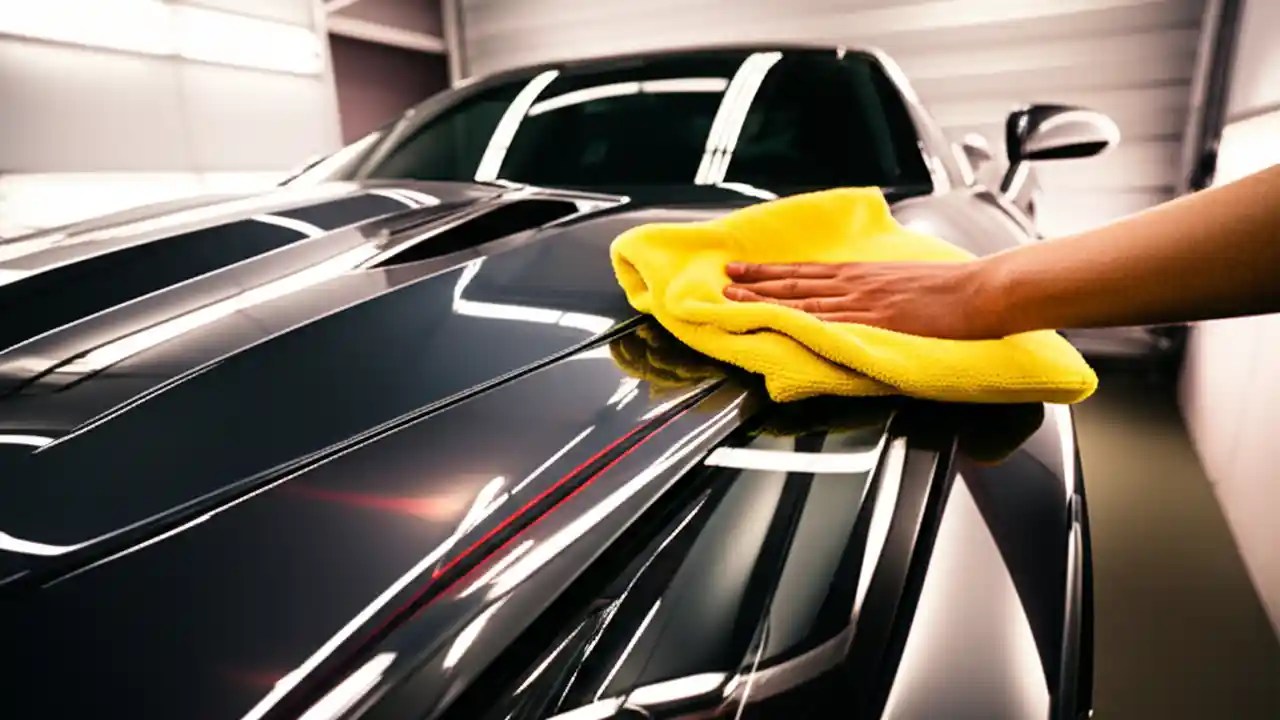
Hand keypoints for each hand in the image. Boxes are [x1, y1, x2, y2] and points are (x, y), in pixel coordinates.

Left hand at [723, 260, 1005, 339]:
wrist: (981, 291)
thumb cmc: (952, 288)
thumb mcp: (906, 279)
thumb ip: (879, 289)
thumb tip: (864, 298)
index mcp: (863, 274)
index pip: (806, 273)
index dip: (770, 273)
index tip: (742, 272)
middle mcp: (855, 284)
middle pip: (795, 284)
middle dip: (755, 284)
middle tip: (722, 282)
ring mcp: (861, 303)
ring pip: (801, 301)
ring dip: (764, 300)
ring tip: (732, 300)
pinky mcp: (873, 321)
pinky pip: (825, 322)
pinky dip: (795, 321)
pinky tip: (774, 322)